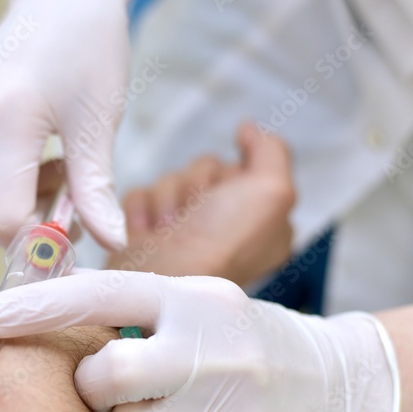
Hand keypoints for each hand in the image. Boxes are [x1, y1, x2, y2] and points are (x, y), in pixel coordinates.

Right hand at [0, 0, 141, 249]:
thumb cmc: (89, 46)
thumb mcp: (100, 120)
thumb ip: (97, 188)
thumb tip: (110, 243)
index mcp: (4, 117)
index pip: (1, 217)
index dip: (36, 241)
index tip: (73, 238)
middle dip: (26, 229)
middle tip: (71, 207)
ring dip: (13, 209)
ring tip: (57, 176)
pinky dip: (0, 186)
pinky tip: (33, 161)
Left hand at [0, 271, 399, 411]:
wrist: (332, 387)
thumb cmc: (244, 339)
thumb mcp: (200, 300)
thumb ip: (134, 305)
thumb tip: (45, 307)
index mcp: (192, 300)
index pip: (96, 296)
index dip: (31, 308)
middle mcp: (207, 352)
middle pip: (102, 375)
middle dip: (95, 381)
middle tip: (120, 379)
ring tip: (167, 406)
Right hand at [107, 124, 294, 285]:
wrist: (166, 282)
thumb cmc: (224, 243)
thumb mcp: (272, 191)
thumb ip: (271, 151)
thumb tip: (247, 129)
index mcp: (260, 221)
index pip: (241, 169)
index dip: (231, 176)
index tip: (229, 197)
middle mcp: (224, 226)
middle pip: (204, 169)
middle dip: (195, 186)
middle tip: (195, 216)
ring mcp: (183, 231)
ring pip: (171, 180)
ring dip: (167, 201)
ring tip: (168, 232)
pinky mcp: (147, 234)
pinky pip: (140, 195)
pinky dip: (141, 213)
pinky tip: (148, 235)